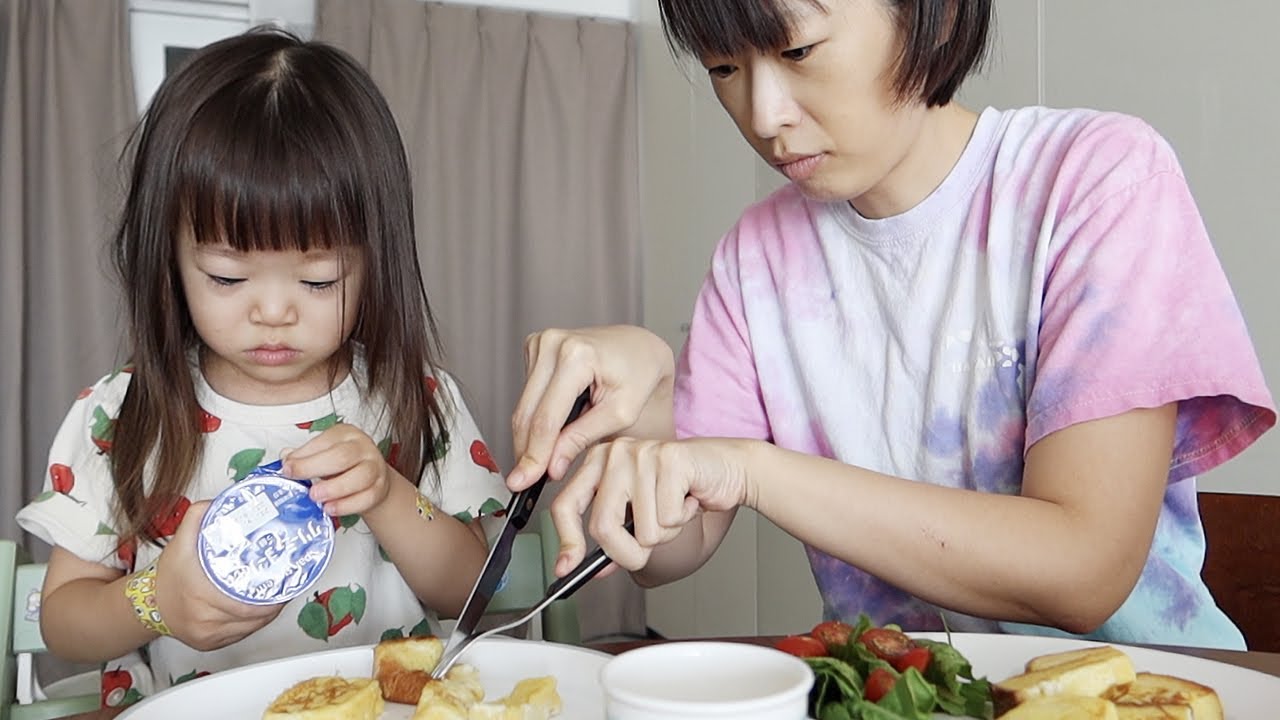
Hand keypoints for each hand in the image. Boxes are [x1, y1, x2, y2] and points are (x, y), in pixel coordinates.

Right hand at [154, 501, 282, 650]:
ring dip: (267, 614)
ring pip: (249, 628)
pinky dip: (254, 624)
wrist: (148, 604)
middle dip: (274, 603)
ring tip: (280, 596)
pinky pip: (240, 636)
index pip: (245, 604)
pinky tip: (263, 611)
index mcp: (200, 595)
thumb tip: (223, 500)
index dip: (270, 598)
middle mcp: (204, 620)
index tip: (285, 584)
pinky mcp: (208, 644)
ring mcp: (207, 636)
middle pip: (252, 617)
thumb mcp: (180, 542)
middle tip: (289, 586)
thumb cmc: (167, 575)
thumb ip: (198, 517)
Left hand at [282, 424, 392, 516]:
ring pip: (360, 477)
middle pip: (342, 456)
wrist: (372, 479)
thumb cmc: (344, 466)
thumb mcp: (324, 454)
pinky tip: (331, 508)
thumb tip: (286, 458)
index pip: (325, 442)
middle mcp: (363, 447)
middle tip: (300, 482)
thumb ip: (305, 456)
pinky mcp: (380, 488)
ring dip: (334, 489)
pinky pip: (366, 498)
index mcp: (345, 434)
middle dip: (317, 470)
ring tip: (316, 498)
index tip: (288, 468)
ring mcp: (375, 467)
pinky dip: (347, 505)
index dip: (304, 456)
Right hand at [509, 326, 675, 490]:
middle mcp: (552, 343)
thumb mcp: (620, 414)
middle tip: (524, 481)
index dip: (535, 455)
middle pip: (526, 412)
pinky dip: (535, 417)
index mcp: (577, 356)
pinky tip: (553, 426)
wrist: (639, 347)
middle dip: (526, 451)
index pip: (546, 418)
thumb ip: (582, 439)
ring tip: (545, 458)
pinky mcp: (535, 347)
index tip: (523, 481)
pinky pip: (527, 394)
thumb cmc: (638, 375)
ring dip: (529, 437)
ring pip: (522, 406)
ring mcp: (540, 342)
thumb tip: (550, 467)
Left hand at [549, 436, 750, 574]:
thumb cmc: (682, 491)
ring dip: (666, 532)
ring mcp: (641, 453)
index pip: (565, 505)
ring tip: (675, 508)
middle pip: (603, 526)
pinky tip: (689, 498)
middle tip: (647, 548)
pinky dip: (683, 519)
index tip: (566, 568)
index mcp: (598, 462)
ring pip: (642, 529)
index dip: (567, 542)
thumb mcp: (639, 515)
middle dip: (628, 553)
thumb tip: (592, 570)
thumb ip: (614, 537)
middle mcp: (614, 453)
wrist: (728, 469)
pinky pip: (668, 518)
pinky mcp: (670, 458)